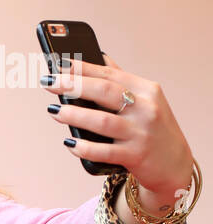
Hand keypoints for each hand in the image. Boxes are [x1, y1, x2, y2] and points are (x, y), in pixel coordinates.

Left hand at [43, 53, 193, 210]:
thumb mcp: (146, 101)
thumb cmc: (153, 129)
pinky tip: (69, 143)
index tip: (60, 65)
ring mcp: (141, 133)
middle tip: (50, 83)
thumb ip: (123, 81)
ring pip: (102, 121)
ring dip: (75, 115)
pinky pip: (103, 152)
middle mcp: (145, 109)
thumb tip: (100, 58)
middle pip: (105, 92)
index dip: (84, 68)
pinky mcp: (135, 156)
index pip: (111, 74)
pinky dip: (84, 148)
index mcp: (147, 90)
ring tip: (55, 111)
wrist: (174, 165)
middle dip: (74, 85)